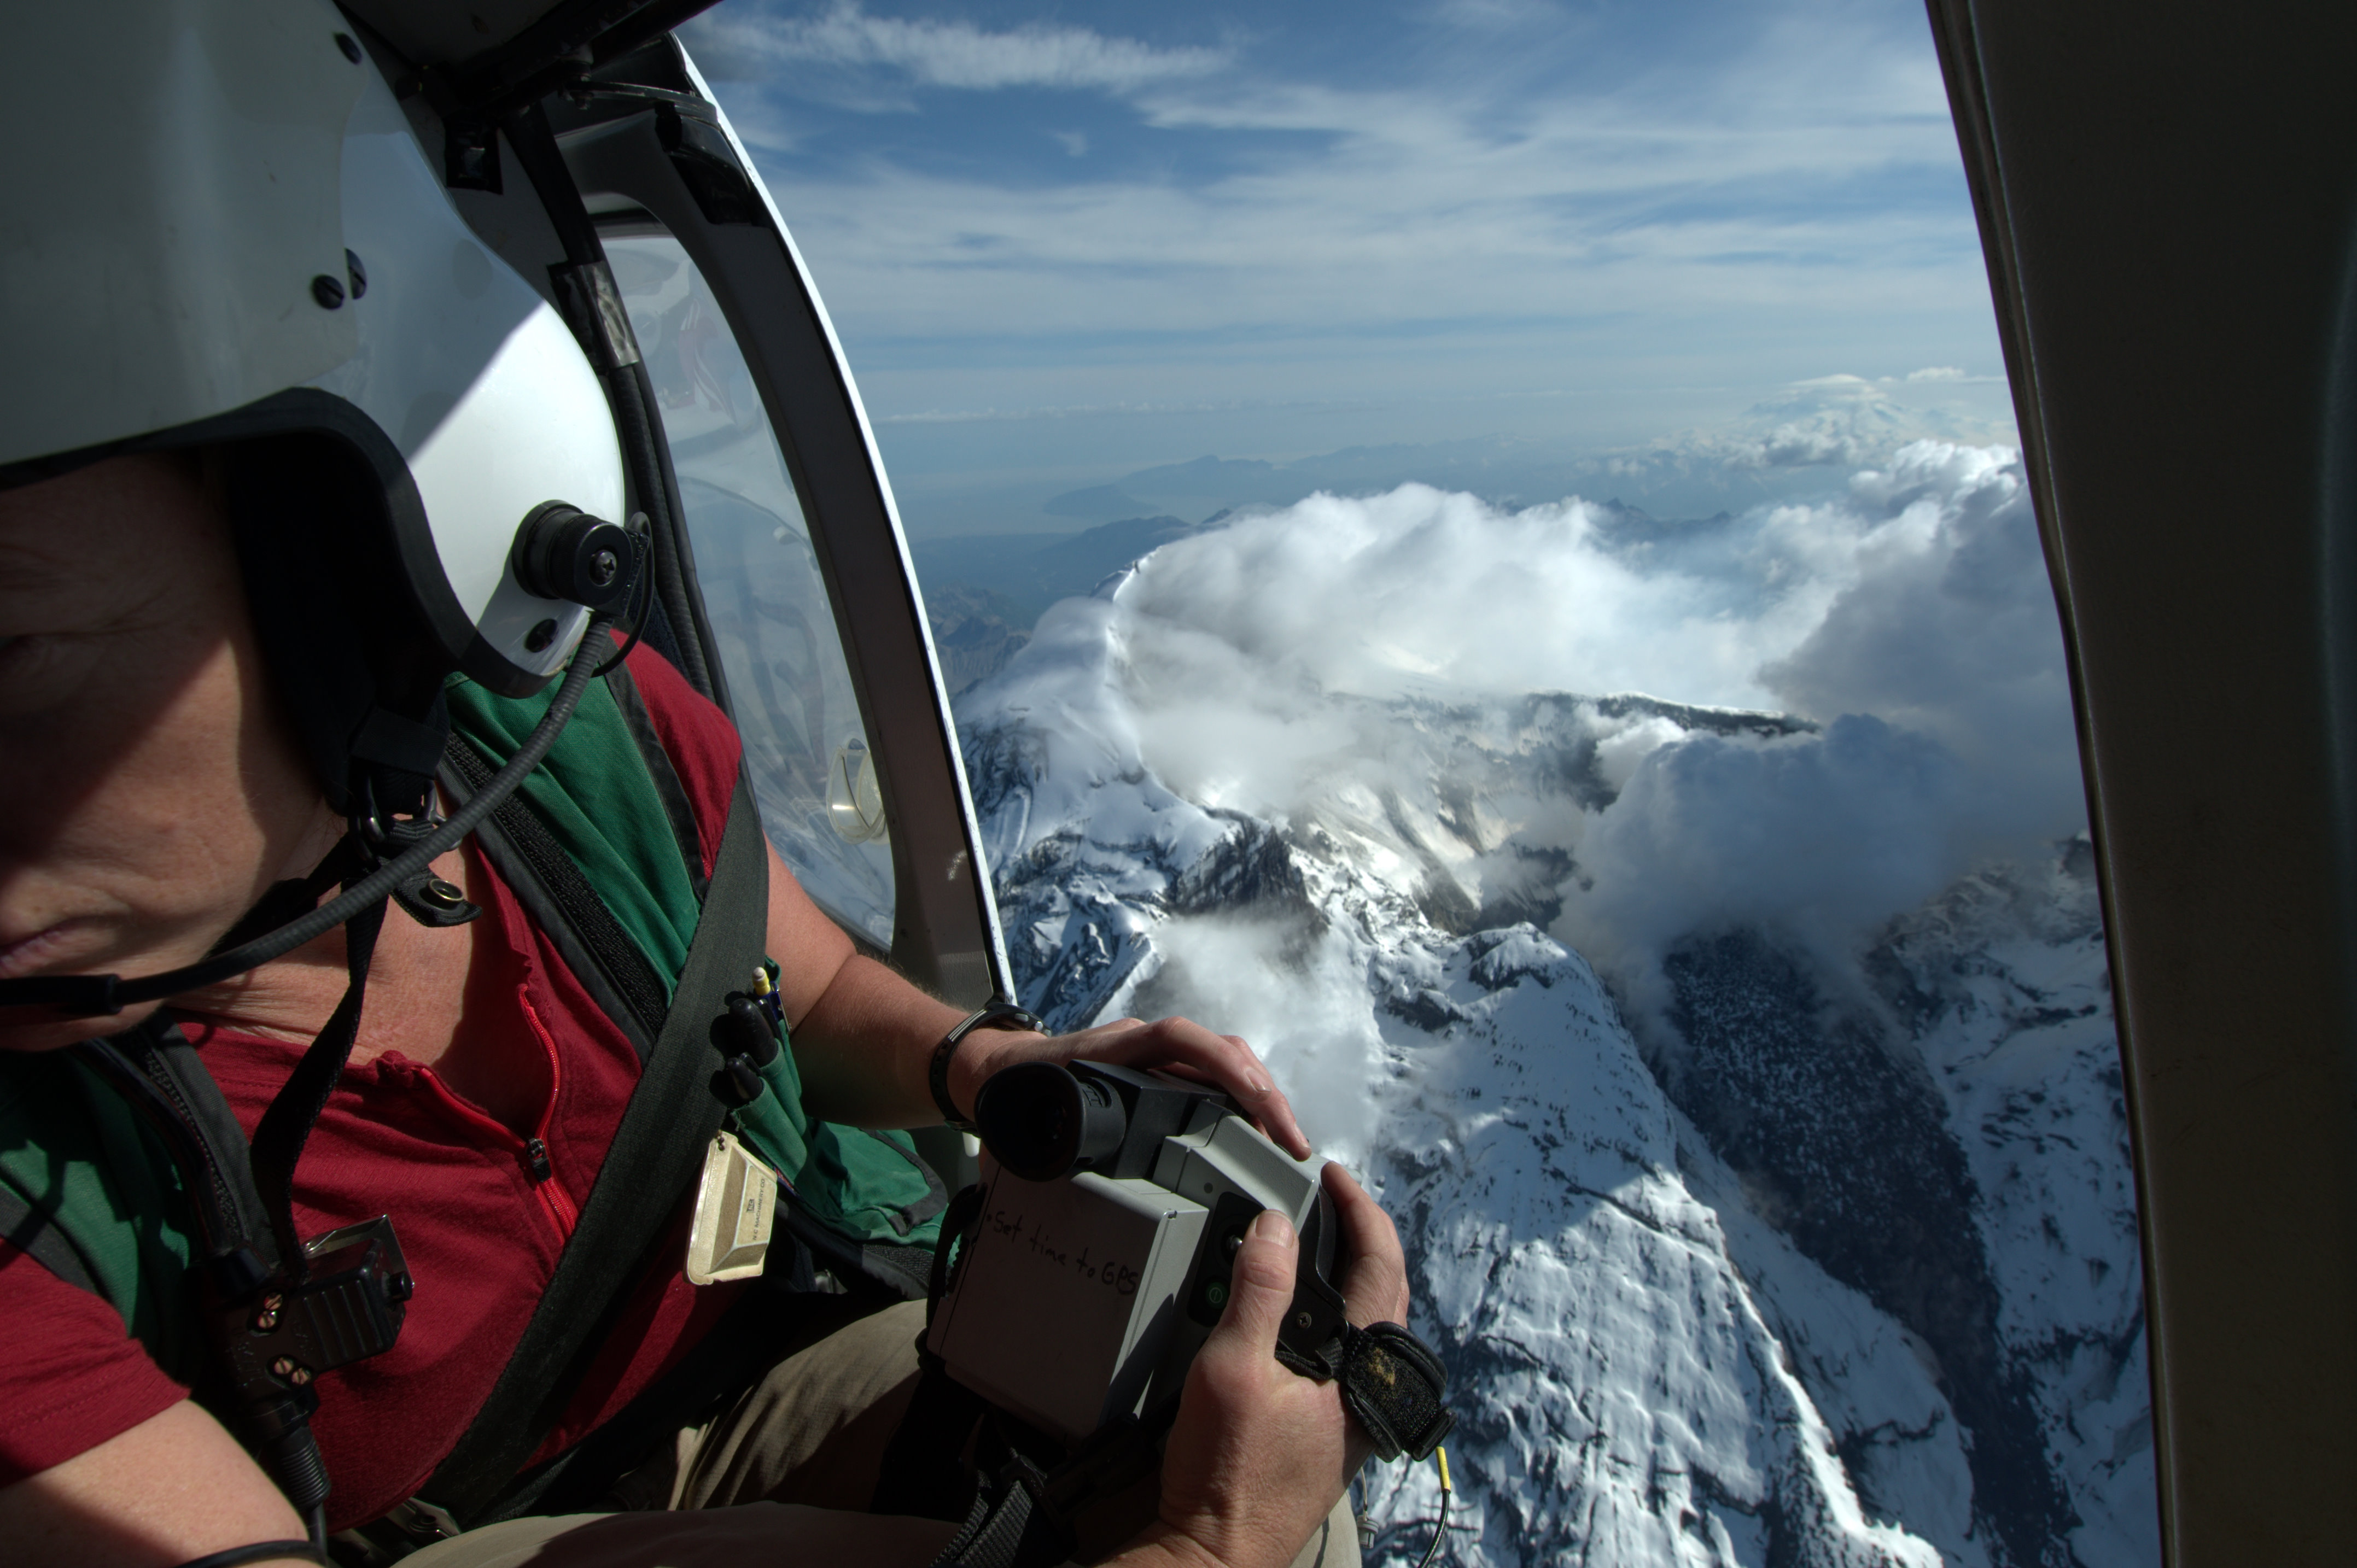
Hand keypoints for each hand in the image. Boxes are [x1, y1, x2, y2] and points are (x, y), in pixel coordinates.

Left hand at [951, 1015, 1310, 1159]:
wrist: (996, 1073)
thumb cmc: (1014, 1093)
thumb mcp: (1028, 1118)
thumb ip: (1051, 1141)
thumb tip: (1077, 1176)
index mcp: (1112, 1051)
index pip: (1176, 1040)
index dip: (1220, 1063)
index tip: (1254, 1095)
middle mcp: (1142, 1047)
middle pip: (1218, 1053)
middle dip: (1262, 1093)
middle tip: (1291, 1142)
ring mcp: (1155, 1059)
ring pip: (1223, 1065)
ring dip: (1259, 1100)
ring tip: (1284, 1146)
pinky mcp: (1161, 1075)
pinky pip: (1212, 1079)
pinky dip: (1242, 1104)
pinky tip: (1256, 1137)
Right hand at [1113, 1164, 1411, 1567]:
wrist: (1219, 1552)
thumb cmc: (1226, 1473)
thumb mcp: (1232, 1366)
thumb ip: (1258, 1291)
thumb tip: (1275, 1227)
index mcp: (1361, 1368)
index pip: (1380, 1265)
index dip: (1361, 1210)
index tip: (1334, 1177)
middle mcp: (1373, 1391)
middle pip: (1389, 1293)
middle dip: (1366, 1238)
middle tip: (1332, 1202)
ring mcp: (1361, 1415)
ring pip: (1376, 1327)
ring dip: (1356, 1278)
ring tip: (1320, 1246)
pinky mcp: (1341, 1433)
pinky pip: (1356, 1358)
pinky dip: (1341, 1319)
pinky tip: (1309, 1318)